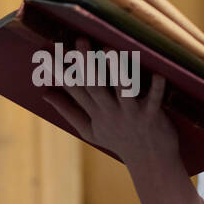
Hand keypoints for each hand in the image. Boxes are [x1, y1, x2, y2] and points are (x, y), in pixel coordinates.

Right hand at [44, 37, 181, 169]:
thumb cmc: (119, 141)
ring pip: (122, 91)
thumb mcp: (89, 130)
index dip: (60, 72)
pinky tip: (159, 75)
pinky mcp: (152, 117)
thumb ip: (67, 111)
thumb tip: (45, 94)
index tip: (46, 55)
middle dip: (87, 64)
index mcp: (95, 113)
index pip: (74, 89)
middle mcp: (110, 112)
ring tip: (110, 51)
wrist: (151, 162)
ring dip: (117, 72)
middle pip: (95, 86)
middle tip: (80, 40)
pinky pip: (154, 101)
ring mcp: (131, 114)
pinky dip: (156, 90)